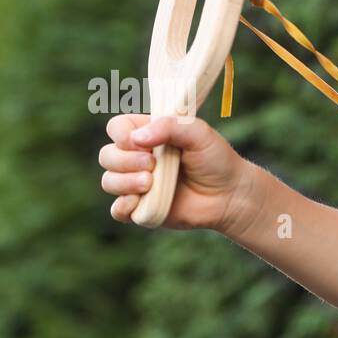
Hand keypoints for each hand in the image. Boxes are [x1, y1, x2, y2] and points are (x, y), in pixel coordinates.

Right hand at [99, 114, 255, 235]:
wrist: (230, 195)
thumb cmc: (216, 160)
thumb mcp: (198, 133)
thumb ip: (169, 126)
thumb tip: (136, 138)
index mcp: (147, 135)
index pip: (116, 128)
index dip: (122, 134)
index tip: (144, 142)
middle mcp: (137, 159)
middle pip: (106, 155)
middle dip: (125, 160)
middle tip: (153, 164)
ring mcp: (137, 185)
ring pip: (109, 182)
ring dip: (125, 182)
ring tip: (150, 183)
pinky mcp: (142, 209)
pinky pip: (117, 211)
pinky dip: (122, 207)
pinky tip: (138, 202)